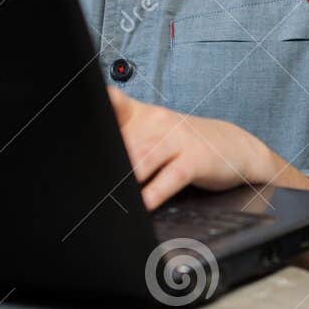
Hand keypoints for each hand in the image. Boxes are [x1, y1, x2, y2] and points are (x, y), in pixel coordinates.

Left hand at [108, 88, 282, 208]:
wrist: (233, 146)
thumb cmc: (182, 142)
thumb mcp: (151, 133)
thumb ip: (123, 140)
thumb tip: (92, 162)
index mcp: (140, 114)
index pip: (112, 103)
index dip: (95, 109)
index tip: (75, 125)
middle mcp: (156, 122)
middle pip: (120, 144)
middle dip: (107, 165)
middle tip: (91, 187)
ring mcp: (176, 139)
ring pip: (140, 161)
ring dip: (126, 182)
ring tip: (113, 199)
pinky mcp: (194, 160)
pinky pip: (168, 178)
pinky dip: (153, 194)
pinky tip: (143, 205)